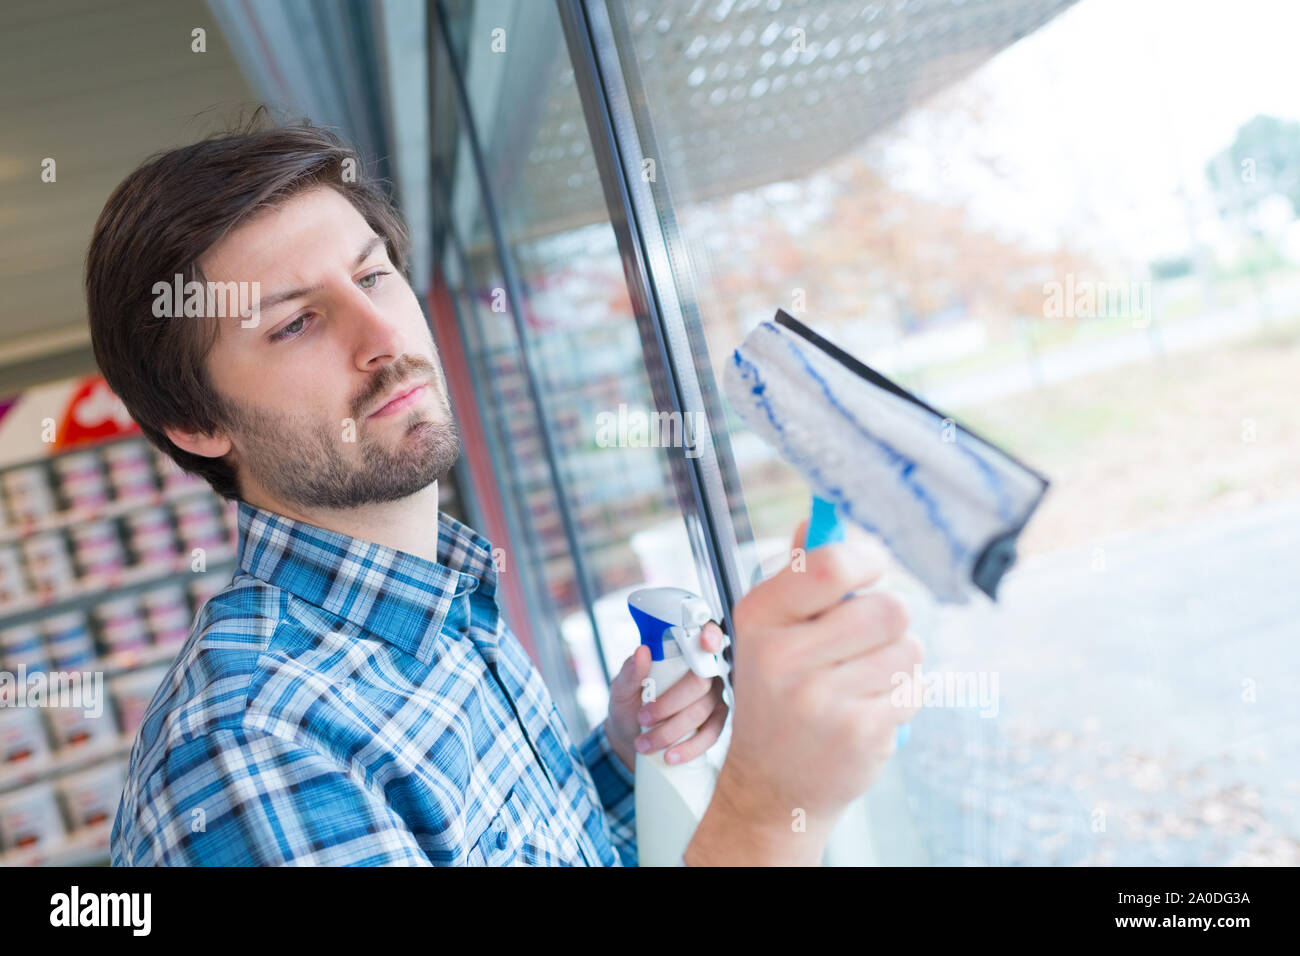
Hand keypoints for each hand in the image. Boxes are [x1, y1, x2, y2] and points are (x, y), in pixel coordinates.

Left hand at [604, 623, 729, 773]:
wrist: (630, 740)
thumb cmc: (628, 706)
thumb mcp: (621, 689)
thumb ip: (630, 672)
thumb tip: (641, 652)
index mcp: (681, 654)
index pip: (705, 634)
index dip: (710, 635)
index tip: (704, 642)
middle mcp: (703, 672)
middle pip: (700, 682)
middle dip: (670, 704)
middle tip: (643, 718)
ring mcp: (713, 697)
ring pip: (702, 711)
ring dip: (671, 730)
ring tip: (645, 744)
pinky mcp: (716, 722)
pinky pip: (711, 734)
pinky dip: (689, 747)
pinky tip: (671, 756)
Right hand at [698, 518, 922, 857]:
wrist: (772, 786)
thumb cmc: (778, 695)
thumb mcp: (770, 631)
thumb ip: (798, 574)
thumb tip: (822, 519)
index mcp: (758, 618)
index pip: (830, 566)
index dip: (867, 559)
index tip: (872, 569)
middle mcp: (783, 658)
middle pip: (887, 608)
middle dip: (888, 620)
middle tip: (863, 640)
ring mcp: (821, 701)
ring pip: (908, 648)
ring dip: (898, 660)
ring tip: (862, 679)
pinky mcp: (860, 734)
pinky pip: (914, 689)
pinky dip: (901, 696)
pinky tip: (867, 710)